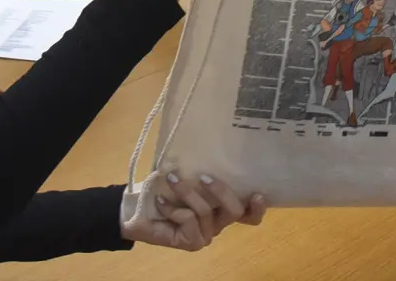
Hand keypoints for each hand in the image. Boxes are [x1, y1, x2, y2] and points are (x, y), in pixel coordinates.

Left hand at [123, 173, 266, 251]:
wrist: (137, 211)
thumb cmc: (164, 190)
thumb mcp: (185, 177)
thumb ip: (199, 174)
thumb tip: (208, 153)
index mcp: (221, 208)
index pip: (248, 214)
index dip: (257, 207)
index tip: (257, 193)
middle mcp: (218, 223)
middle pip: (235, 211)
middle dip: (221, 190)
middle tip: (204, 177)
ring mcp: (206, 235)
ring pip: (205, 211)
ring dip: (186, 192)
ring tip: (170, 180)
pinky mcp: (192, 243)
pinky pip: (188, 219)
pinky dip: (173, 207)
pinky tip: (161, 202)